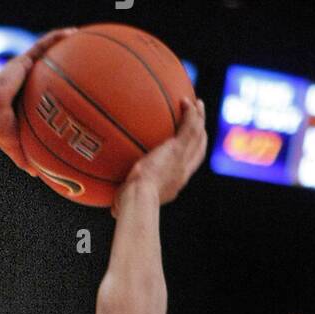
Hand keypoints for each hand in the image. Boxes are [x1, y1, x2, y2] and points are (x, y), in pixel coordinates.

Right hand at [0, 28, 78, 172]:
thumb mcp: (17, 147)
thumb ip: (27, 159)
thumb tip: (38, 176)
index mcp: (27, 99)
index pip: (45, 90)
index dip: (58, 87)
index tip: (75, 88)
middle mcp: (28, 81)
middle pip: (49, 68)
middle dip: (65, 62)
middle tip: (85, 61)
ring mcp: (25, 69)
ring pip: (48, 52)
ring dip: (64, 43)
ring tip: (83, 38)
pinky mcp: (23, 60)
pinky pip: (43, 43)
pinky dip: (57, 36)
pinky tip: (73, 32)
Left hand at [113, 99, 207, 215]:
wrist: (139, 198)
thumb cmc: (130, 205)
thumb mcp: (130, 203)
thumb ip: (125, 203)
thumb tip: (113, 210)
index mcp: (175, 183)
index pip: (188, 166)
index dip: (192, 153)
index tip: (189, 144)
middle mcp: (183, 171)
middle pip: (198, 148)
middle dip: (201, 132)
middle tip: (198, 119)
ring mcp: (183, 159)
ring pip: (198, 134)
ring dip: (199, 117)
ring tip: (196, 103)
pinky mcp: (178, 149)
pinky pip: (189, 126)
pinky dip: (190, 113)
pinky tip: (185, 101)